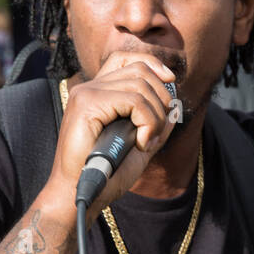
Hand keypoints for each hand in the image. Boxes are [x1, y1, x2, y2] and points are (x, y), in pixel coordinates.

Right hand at [50, 51, 177, 220]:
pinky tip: (140, 143)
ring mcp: (86, 94)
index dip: (152, 64)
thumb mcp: (139, 146)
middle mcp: (90, 88)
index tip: (170, 81)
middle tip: (156, 131)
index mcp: (98, 93)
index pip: (126, 59)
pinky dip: (147, 122)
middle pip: (139, 69)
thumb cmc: (106, 175)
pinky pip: (133, 100)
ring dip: (155, 116)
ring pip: (140, 85)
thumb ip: (156, 126)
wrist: (79, 194)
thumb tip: (175, 107)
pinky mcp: (87, 105)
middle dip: (161, 97)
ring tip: (146, 142)